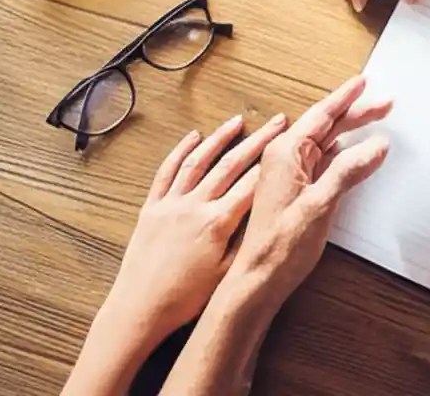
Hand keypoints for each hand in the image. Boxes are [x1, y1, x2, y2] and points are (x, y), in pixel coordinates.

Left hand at [102, 114, 286, 344]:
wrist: (141, 307)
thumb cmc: (185, 298)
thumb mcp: (226, 271)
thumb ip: (245, 238)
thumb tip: (265, 213)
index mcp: (217, 223)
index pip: (252, 184)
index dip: (274, 162)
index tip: (289, 144)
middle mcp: (194, 206)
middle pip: (231, 164)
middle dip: (257, 141)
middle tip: (276, 122)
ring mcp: (171, 203)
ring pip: (199, 161)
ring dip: (220, 138)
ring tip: (238, 121)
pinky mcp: (152, 208)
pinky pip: (167, 172)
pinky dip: (180, 151)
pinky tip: (193, 137)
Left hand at [230, 75, 391, 304]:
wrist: (259, 279)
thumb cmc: (279, 247)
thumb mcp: (320, 204)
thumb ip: (349, 171)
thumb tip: (376, 145)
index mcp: (285, 154)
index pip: (321, 115)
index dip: (345, 97)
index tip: (363, 83)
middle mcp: (285, 159)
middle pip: (326, 125)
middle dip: (355, 112)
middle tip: (384, 104)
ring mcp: (290, 174)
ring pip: (326, 142)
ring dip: (350, 130)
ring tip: (374, 119)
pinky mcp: (296, 190)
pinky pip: (324, 161)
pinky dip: (344, 152)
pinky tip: (355, 151)